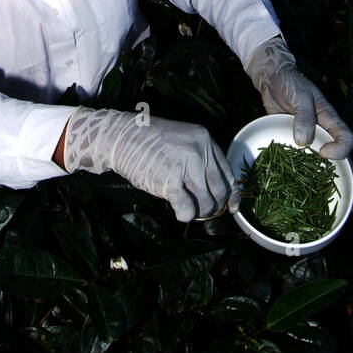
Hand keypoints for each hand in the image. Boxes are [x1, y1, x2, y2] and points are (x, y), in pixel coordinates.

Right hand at [62, 106, 237, 222]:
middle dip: (215, 206)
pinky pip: (187, 209)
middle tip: (205, 212)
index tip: (231, 206)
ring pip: (206, 203)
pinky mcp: (171, 182)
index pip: (227, 173)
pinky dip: (184, 215)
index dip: (231, 194)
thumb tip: (212, 188)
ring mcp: (186, 166)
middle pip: (219, 191)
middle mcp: (200, 152)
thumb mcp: (182, 140)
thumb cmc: (149, 141)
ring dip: (199, 213)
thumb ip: (200, 158)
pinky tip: (178, 212)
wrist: (121, 137)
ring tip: (188, 209)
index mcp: (205, 140)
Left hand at [244, 37, 352, 159]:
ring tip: (296, 172)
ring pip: (314, 156)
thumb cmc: (291, 83)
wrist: (272, 78)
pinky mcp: (291, 137)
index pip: (346, 138)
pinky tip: (281, 165)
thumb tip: (303, 142)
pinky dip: (291, 161)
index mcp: (329, 118)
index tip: (322, 152)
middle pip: (333, 152)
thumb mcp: (300, 97)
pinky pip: (295, 153)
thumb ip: (304, 118)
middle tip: (311, 170)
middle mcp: (320, 129)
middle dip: (326, 165)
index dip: (340, 149)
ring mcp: (306, 134)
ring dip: (308, 166)